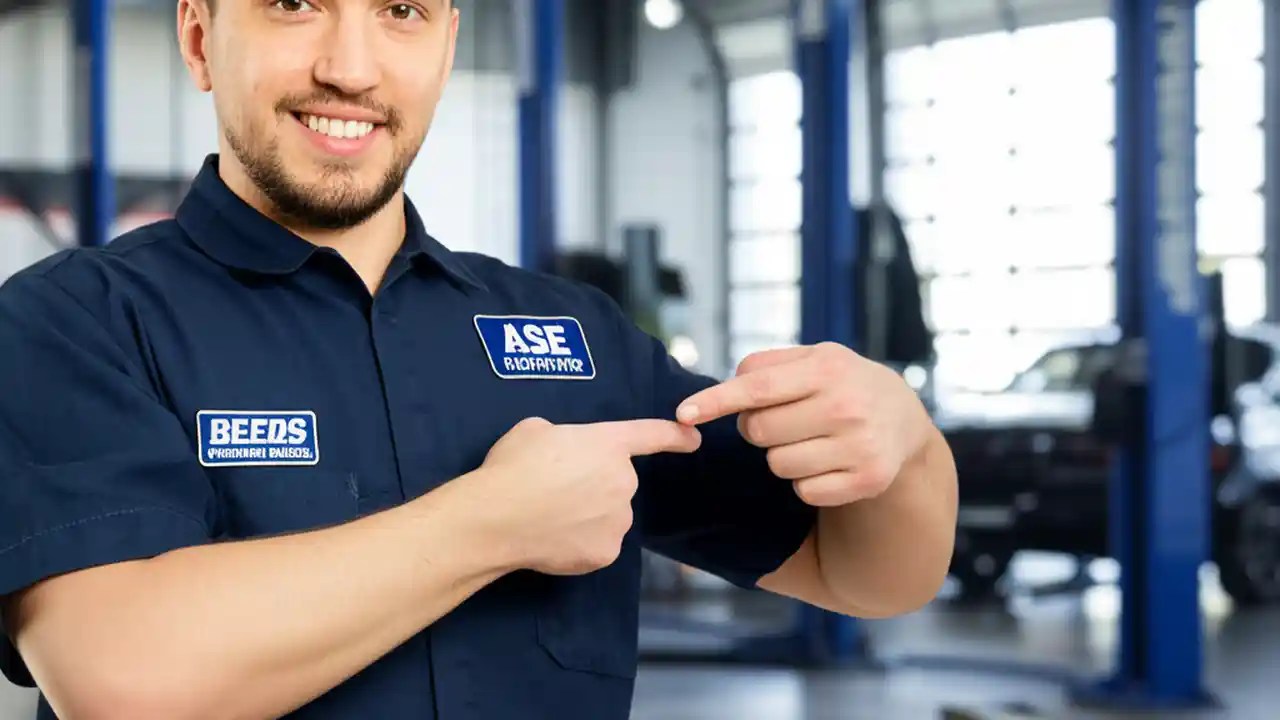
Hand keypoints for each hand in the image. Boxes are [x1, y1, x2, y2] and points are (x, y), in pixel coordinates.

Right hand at [474, 417, 701, 575]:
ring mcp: (618, 520)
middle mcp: (623, 481)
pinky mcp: (606, 552)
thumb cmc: (513, 467)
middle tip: (554, 490)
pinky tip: (552, 538)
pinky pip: (598, 544)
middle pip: (616, 482)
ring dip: (587, 515)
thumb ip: (562, 437)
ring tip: (549, 516)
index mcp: (608, 444)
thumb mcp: (535, 431)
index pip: (650, 435)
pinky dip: (580, 543)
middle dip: (593, 486)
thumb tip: (562, 454)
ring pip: (608, 516)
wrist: (497, 517)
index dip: (674, 436)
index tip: (692, 440)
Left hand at [676, 343, 931, 506]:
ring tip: (811, 439)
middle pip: (758, 431)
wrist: (903, 418)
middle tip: (785, 418)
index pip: (757, 387)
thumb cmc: (841, 383)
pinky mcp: (867, 480)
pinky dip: (807, 481)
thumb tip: (724, 388)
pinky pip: (804, 491)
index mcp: (827, 368)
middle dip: (758, 427)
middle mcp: (845, 406)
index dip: (715, 401)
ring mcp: (859, 446)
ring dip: (783, 455)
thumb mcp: (814, 358)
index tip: (682, 414)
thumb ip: (766, 365)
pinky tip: (829, 461)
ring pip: (778, 465)